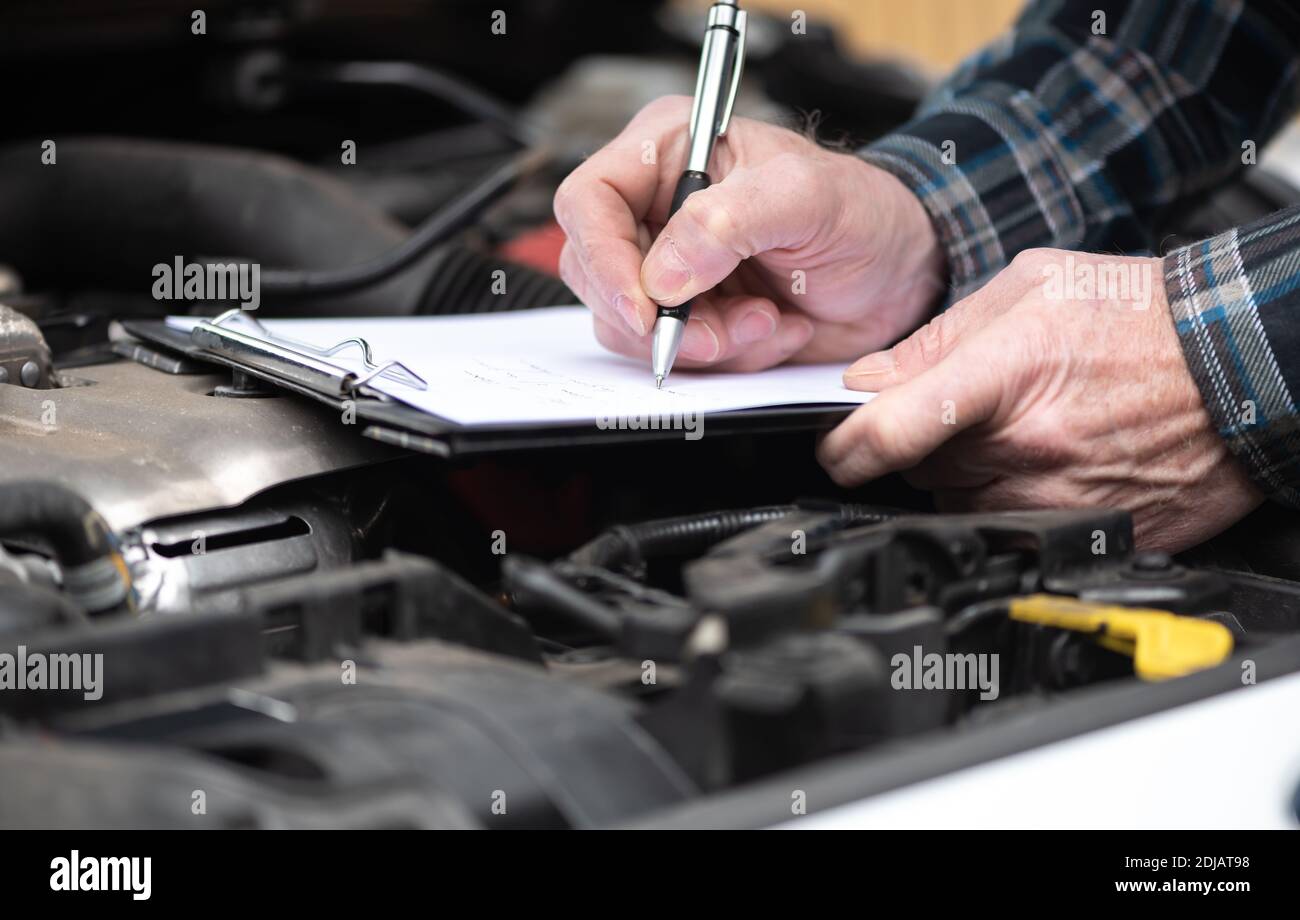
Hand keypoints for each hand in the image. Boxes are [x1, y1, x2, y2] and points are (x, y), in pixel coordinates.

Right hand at [552, 95, 946, 370]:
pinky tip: (775, 328)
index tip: (647, 306)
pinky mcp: (691, 318)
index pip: (587, 202)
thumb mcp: (805, 196)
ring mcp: (671, 269)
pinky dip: (729, 356)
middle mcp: (656, 210)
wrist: (900, 271)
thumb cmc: (860, 211)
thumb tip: (662, 274)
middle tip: (729, 326)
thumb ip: (729, 221)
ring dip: (706, 341)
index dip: (602, 259)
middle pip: (597, 275)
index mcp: (667, 152)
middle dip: (664, 317)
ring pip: (631, 327)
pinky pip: (675, 356)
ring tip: (768, 319)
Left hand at [817, 249, 1262, 550]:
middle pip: (918, 469)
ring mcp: (1059, 497)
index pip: (889, 431)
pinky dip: (1011, 500)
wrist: (1242, 363)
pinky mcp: (1088, 531)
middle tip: (969, 406)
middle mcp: (1028, 447)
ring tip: (1021, 427)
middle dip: (923, 442)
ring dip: (966, 473)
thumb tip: (871, 377)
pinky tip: (1051, 459)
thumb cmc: (1143, 317)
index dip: (844, 446)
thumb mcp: (1032, 288)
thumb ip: (938, 336)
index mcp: (1006, 376)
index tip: (834, 450)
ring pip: (959, 503)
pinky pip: (1011, 528)